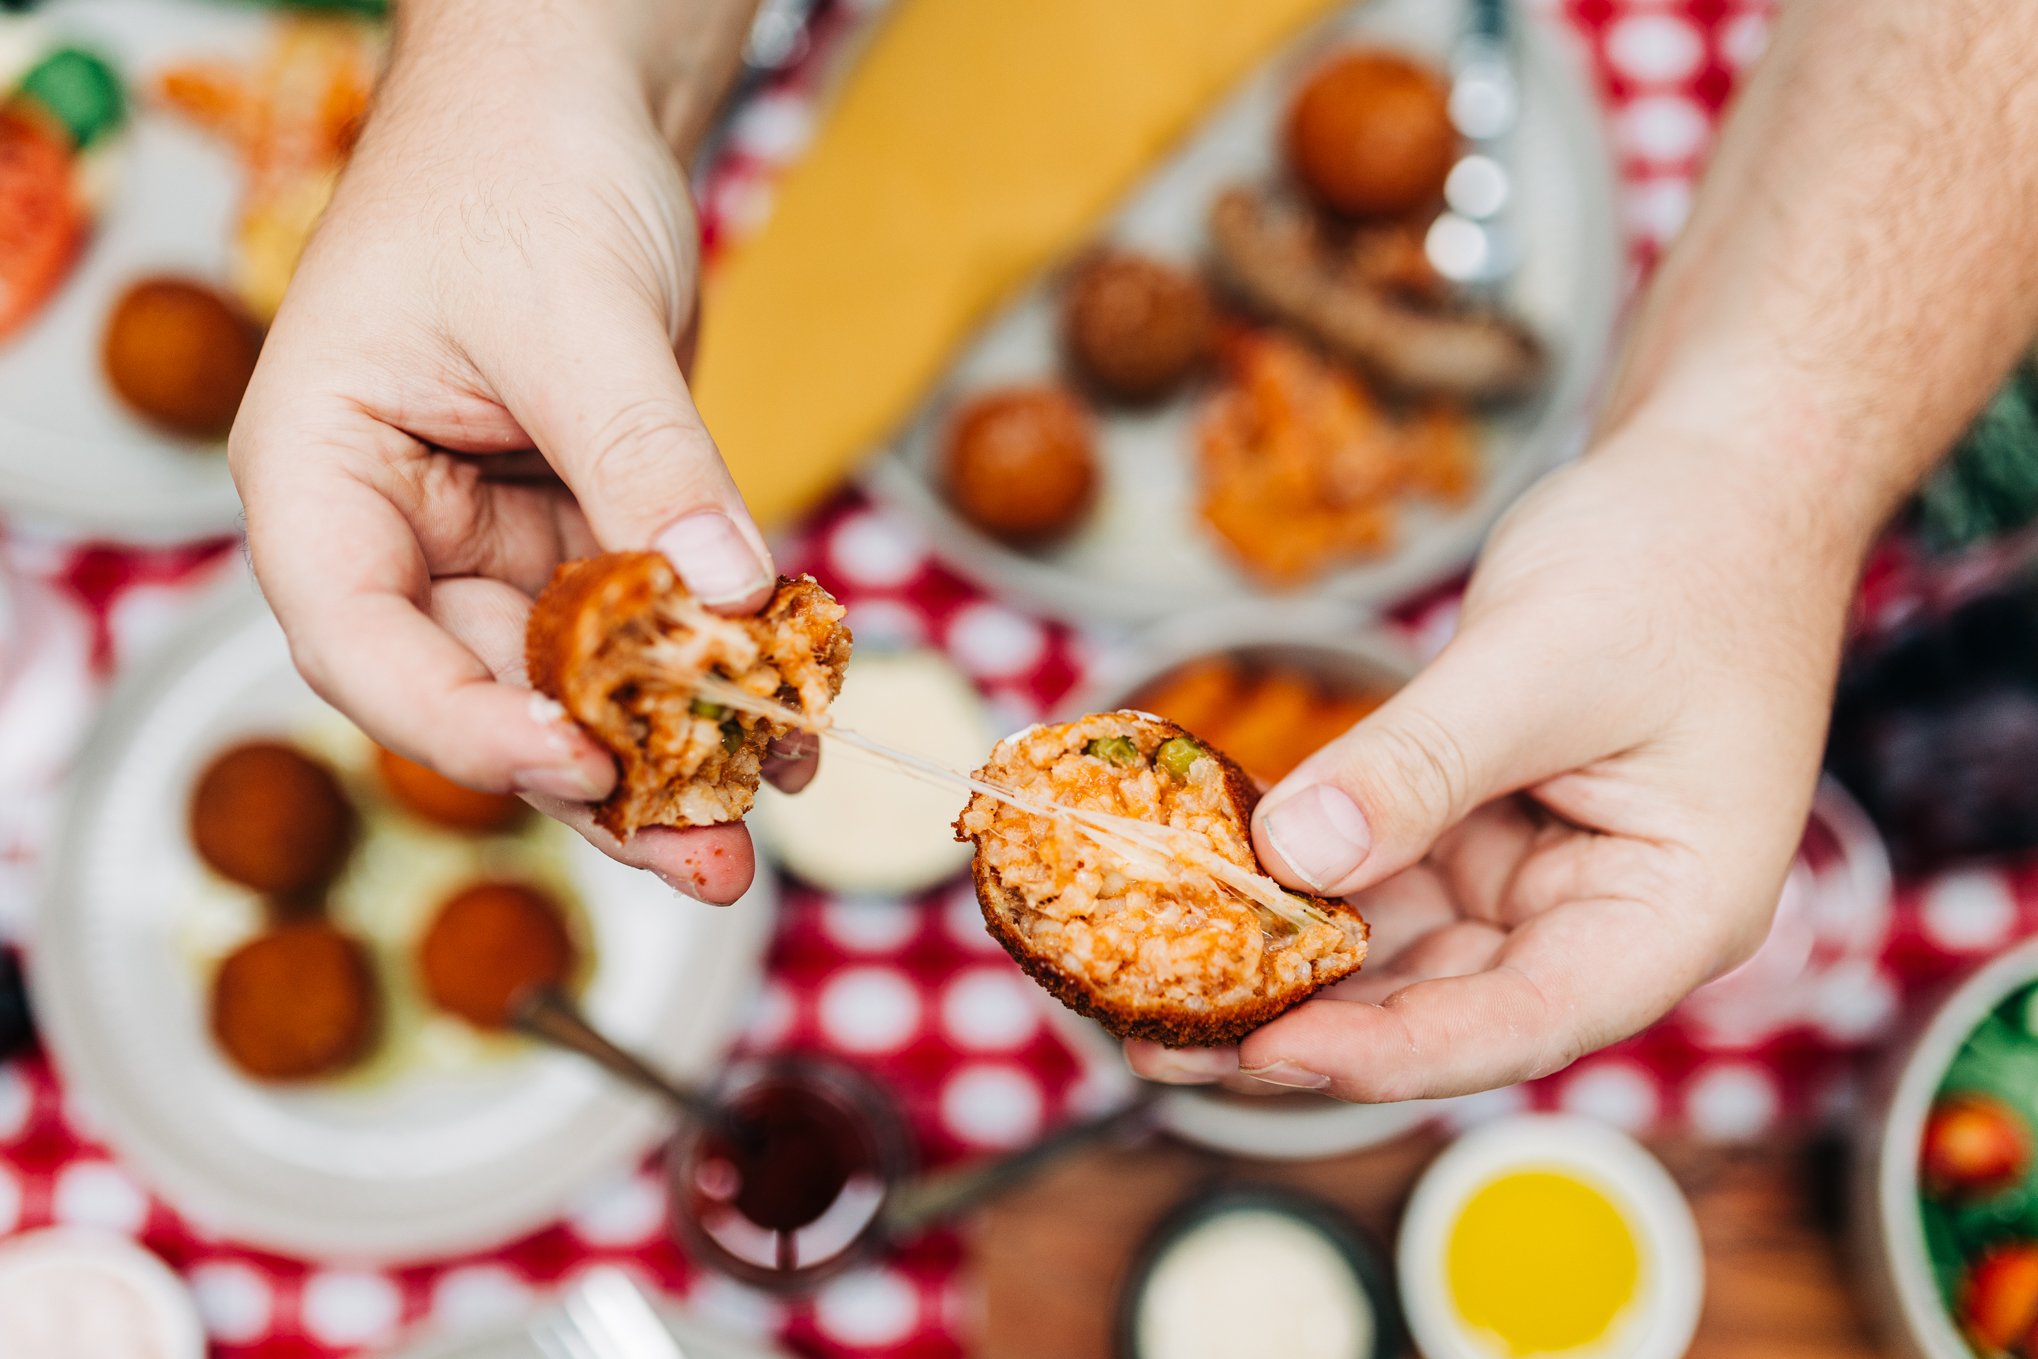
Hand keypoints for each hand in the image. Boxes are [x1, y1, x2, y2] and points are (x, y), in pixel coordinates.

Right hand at [230, 0, 790, 902]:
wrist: (574, 98)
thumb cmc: (519, 168)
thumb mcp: (574, 318)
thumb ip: (644, 465)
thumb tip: (724, 597)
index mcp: (318, 477)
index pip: (359, 642)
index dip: (461, 725)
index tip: (578, 759)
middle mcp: (393, 530)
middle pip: (477, 694)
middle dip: (597, 782)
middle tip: (707, 862)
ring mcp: (489, 539)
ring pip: (568, 683)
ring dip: (665, 758)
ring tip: (758, 832)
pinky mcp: (580, 529)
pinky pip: (640, 629)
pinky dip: (707, 676)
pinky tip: (784, 725)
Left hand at [1127, 436, 1861, 1099]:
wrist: (1710, 478)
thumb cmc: (1676, 562)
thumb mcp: (1541, 664)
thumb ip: (1420, 766)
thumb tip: (1293, 856)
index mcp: (1672, 915)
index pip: (1523, 1023)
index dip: (1389, 1053)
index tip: (1264, 1055)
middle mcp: (1602, 921)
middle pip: (1445, 1007)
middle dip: (1305, 1025)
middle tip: (1159, 1040)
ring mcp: (1537, 877)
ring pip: (1398, 951)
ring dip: (1286, 964)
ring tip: (1152, 987)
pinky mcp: (1480, 829)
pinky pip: (1381, 875)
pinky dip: (1300, 882)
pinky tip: (1204, 888)